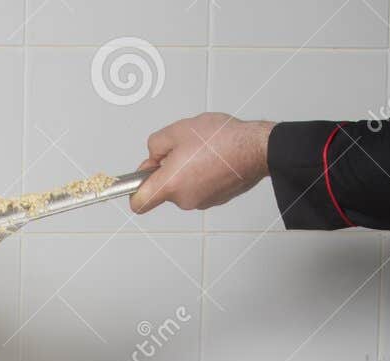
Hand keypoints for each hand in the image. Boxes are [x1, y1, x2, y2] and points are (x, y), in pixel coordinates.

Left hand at [132, 114, 273, 212]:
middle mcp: (184, 199)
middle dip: (166, 169)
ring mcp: (200, 202)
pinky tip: (213, 157)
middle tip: (181, 148)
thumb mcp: (178, 129)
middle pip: (163, 188)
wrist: (255, 149)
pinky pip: (199, 187)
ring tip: (202, 149)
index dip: (134, 190)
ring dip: (186, 169)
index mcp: (170, 185)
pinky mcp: (215, 200)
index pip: (138, 203)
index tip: (137, 179)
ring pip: (182, 186)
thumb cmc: (222, 140)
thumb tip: (153, 155)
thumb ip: (156, 144)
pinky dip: (201, 174)